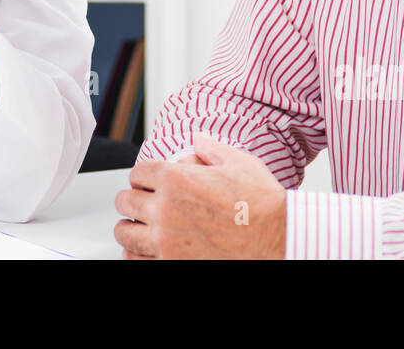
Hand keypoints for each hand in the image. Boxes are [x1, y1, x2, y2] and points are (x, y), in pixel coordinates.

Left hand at [113, 135, 286, 258]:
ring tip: (137, 226)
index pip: (137, 173)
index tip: (148, 182)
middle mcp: (165, 209)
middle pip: (126, 201)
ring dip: (129, 227)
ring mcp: (166, 240)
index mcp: (176, 179)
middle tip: (141, 202)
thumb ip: (210, 148)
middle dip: (133, 199)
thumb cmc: (262, 204)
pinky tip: (145, 249)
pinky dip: (136, 253)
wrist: (278, 240)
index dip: (144, 176)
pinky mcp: (172, 264)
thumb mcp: (238, 163)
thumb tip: (197, 139)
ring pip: (124, 232)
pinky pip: (135, 259)